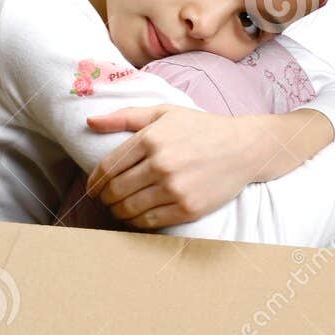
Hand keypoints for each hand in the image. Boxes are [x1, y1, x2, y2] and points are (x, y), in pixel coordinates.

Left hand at [84, 105, 257, 228]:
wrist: (244, 147)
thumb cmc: (201, 127)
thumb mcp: (164, 113)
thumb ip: (125, 116)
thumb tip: (90, 122)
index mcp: (151, 139)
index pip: (108, 167)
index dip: (94, 182)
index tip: (92, 189)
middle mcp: (160, 164)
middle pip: (115, 190)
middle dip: (105, 199)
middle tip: (105, 201)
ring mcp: (174, 188)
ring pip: (129, 209)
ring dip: (117, 212)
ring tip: (118, 209)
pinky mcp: (187, 208)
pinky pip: (149, 222)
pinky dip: (136, 222)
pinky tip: (136, 217)